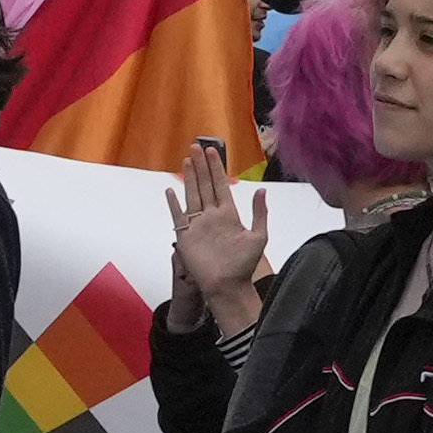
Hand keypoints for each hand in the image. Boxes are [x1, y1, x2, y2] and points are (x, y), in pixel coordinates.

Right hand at [169, 143, 266, 320]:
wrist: (227, 285)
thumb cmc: (244, 265)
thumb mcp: (259, 236)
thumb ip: (259, 213)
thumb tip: (261, 191)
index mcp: (229, 214)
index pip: (220, 185)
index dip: (217, 168)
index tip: (213, 151)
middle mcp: (212, 216)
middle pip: (205, 185)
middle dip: (201, 166)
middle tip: (196, 146)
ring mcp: (198, 225)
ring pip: (192, 195)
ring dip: (189, 177)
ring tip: (186, 160)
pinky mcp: (186, 236)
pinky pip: (178, 216)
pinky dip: (174, 204)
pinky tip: (171, 191)